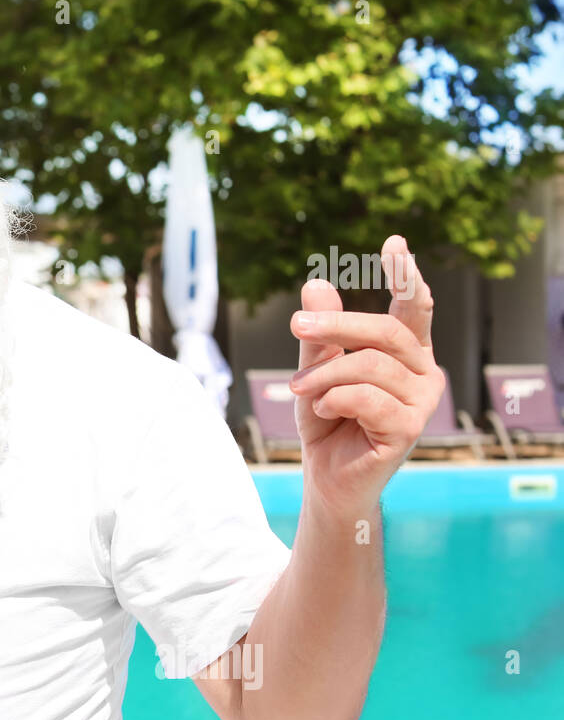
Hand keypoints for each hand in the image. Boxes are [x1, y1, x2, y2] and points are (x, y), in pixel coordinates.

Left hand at [287, 235, 444, 513]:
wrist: (325, 477)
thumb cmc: (326, 421)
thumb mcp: (314, 371)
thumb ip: (319, 335)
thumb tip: (316, 284)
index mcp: (406, 352)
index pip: (413, 307)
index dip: (406, 275)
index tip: (394, 243)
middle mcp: (423, 372)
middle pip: (386, 331)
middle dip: (337, 325)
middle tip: (296, 326)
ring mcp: (422, 402)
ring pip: (370, 366)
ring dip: (325, 376)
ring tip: (301, 391)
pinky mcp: (409, 429)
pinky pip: (368, 398)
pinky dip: (335, 400)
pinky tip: (324, 412)